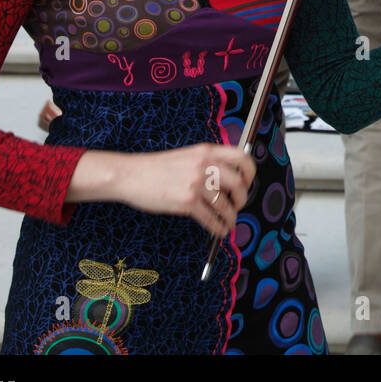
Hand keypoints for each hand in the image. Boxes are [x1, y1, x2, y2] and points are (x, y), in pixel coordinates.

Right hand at [113, 142, 256, 237]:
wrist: (130, 174)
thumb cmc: (155, 167)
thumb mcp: (187, 155)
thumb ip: (207, 162)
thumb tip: (229, 179)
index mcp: (206, 151)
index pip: (242, 157)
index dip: (250, 172)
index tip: (248, 182)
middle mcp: (205, 165)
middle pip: (239, 183)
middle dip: (243, 198)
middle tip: (239, 205)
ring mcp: (196, 183)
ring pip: (226, 205)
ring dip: (231, 217)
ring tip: (229, 222)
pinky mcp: (187, 202)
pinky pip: (211, 218)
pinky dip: (218, 227)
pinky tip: (219, 230)